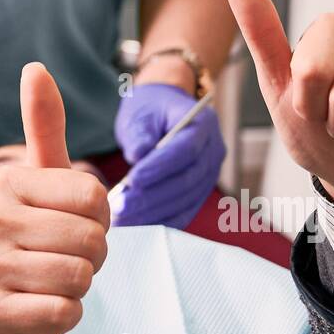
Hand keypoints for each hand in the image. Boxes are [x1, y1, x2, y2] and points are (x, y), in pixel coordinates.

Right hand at [0, 63, 110, 333]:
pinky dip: (67, 313)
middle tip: (62, 256)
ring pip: (80, 276)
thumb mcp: (42, 180)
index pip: (95, 199)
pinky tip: (43, 306)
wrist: (1, 312)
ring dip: (79, 285)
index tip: (68, 224)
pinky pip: (66, 311)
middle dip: (91, 255)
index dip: (98, 219)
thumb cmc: (33, 236)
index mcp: (3, 183)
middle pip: (91, 239)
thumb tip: (35, 66)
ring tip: (51, 280)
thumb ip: (43, 125)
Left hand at [112, 83, 224, 227]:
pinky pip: (184, 211)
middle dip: (152, 196)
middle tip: (120, 206)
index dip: (160, 167)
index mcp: (203, 124)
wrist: (164, 112)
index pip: (185, 150)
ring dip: (153, 213)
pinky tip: (136, 224)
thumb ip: (139, 133)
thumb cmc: (151, 109)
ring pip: (185, 200)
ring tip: (121, 217)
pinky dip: (161, 220)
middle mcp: (213, 151)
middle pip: (186, 180)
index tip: (132, 179)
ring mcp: (210, 174)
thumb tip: (138, 157)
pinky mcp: (200, 191)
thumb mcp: (140, 113)